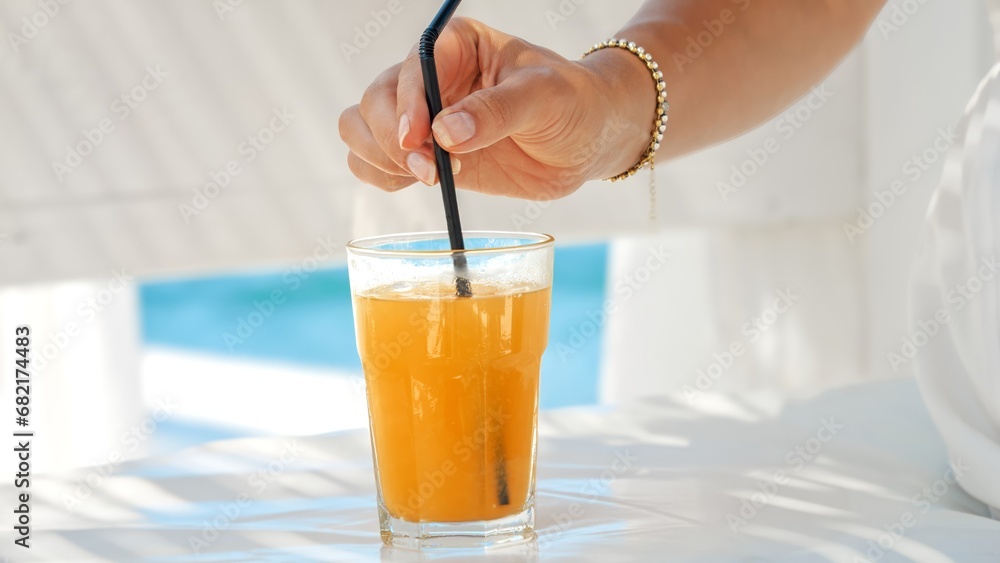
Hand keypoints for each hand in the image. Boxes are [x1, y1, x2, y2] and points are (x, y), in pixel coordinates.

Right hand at [338, 18, 653, 200]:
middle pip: (373, 101)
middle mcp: (429, 77)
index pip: (411, 68)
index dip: (407, 105)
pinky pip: (374, 163)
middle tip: (432, 171)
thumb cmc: (573, 104)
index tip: (419, 140)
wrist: (588, 139)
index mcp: (455, 45)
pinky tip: (420, 182)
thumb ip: (497, 112)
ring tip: (431, 176)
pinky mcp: (424, 154)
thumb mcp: (545, 99)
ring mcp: (422, 117)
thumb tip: (445, 134)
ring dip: (381, 159)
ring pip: (360, 129)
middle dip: (392, 140)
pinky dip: (382, 177)